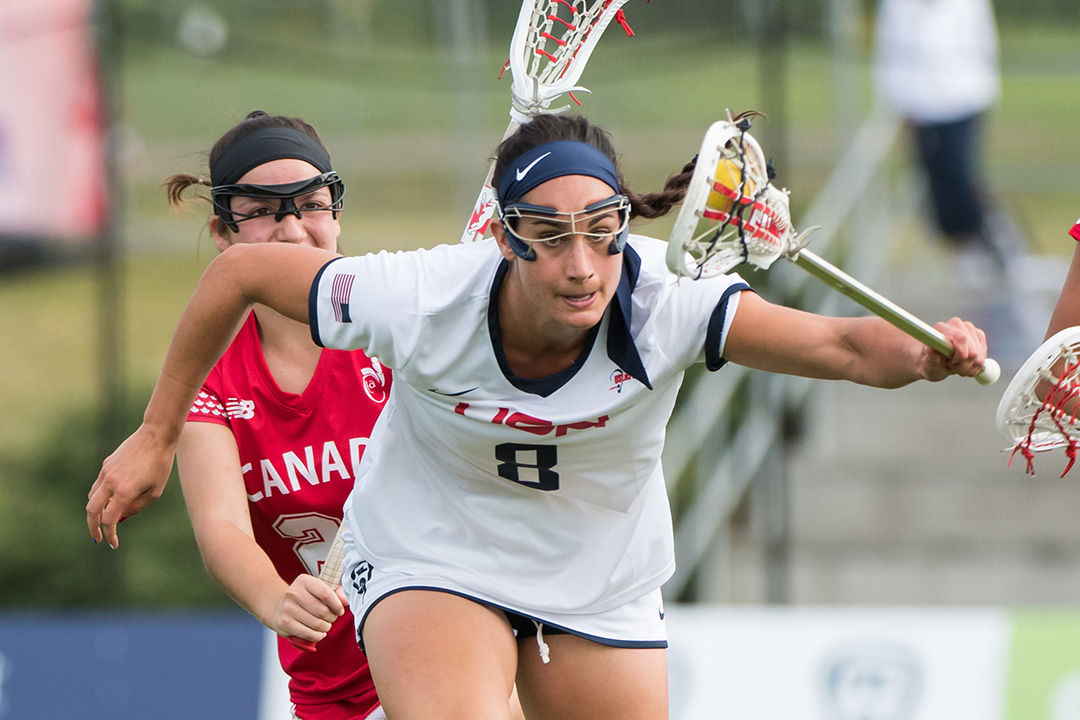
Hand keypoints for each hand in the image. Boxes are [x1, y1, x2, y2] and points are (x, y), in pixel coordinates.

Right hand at [86, 424, 176, 548]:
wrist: (156, 435)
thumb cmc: (160, 464)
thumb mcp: (155, 491)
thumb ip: (136, 507)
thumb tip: (120, 518)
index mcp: (124, 491)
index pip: (109, 520)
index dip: (109, 534)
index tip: (113, 543)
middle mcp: (110, 482)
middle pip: (91, 511)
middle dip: (92, 527)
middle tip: (97, 538)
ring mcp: (106, 472)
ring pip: (92, 497)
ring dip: (96, 511)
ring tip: (105, 520)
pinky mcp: (106, 465)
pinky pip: (98, 485)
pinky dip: (100, 497)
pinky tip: (110, 501)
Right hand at [268, 574, 346, 645]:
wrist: (277, 607)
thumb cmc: (304, 598)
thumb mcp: (318, 589)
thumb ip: (336, 592)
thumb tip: (345, 601)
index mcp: (304, 581)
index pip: (326, 593)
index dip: (337, 605)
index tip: (340, 610)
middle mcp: (293, 593)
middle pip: (323, 611)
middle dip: (332, 618)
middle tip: (331, 618)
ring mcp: (287, 609)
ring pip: (317, 624)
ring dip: (326, 627)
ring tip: (325, 625)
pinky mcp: (284, 624)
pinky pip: (309, 634)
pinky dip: (318, 636)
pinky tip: (319, 632)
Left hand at [923, 317, 987, 380]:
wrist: (934, 362)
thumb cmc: (929, 362)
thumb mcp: (927, 363)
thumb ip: (930, 356)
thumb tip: (931, 348)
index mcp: (941, 328)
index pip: (961, 338)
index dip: (960, 355)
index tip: (950, 363)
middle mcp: (956, 324)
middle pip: (973, 351)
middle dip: (963, 365)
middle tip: (951, 366)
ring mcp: (969, 329)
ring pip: (979, 356)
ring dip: (969, 367)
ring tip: (957, 366)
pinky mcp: (979, 336)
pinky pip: (983, 357)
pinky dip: (975, 366)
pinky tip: (964, 365)